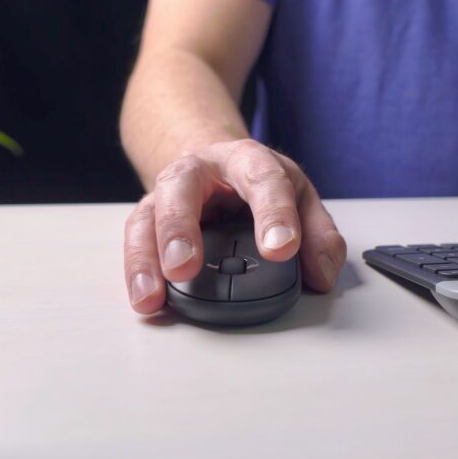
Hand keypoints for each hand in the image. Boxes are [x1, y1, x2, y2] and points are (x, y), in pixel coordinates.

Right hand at [123, 139, 346, 313]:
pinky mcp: (149, 217)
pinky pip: (135, 238)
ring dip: (147, 255)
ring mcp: (168, 193)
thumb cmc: (260, 183)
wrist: (218, 165)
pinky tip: (146, 298)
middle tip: (186, 267)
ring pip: (148, 214)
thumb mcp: (299, 197)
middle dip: (181, 227)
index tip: (282, 249)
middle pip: (183, 185)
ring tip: (154, 293)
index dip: (273, 214)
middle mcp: (200, 169)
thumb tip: (322, 274)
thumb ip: (318, 234)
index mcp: (248, 160)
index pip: (263, 179)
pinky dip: (136, 270)